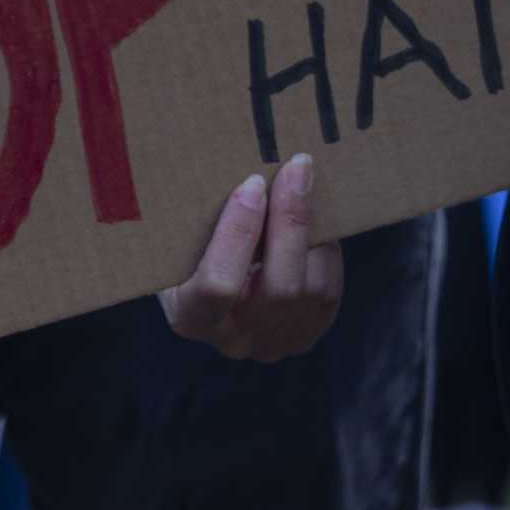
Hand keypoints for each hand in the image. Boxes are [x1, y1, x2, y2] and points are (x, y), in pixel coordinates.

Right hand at [158, 154, 343, 362]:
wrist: (220, 301)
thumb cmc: (193, 258)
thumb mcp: (180, 246)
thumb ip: (201, 223)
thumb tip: (239, 167)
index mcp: (190, 318)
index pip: (217, 285)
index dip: (238, 232)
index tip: (251, 184)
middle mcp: (234, 339)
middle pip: (279, 287)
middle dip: (291, 221)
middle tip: (297, 168)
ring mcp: (275, 342)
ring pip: (312, 288)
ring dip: (313, 232)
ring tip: (303, 187)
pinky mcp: (308, 334)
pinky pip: (328, 290)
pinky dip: (325, 251)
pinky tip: (314, 221)